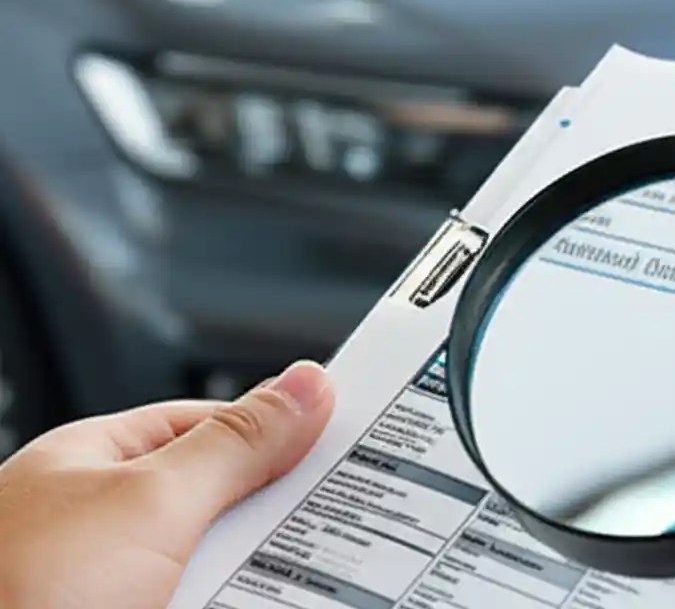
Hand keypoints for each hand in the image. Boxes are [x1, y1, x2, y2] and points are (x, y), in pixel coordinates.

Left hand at [0, 360, 334, 608]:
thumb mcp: (152, 501)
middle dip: (274, 516)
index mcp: (94, 462)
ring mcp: (110, 586)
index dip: (277, 427)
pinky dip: (240, 603)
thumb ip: (235, 443)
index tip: (342, 437)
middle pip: (222, 502)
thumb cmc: (14, 592)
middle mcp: (100, 522)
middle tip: (332, 520)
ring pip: (217, 568)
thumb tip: (304, 386)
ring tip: (292, 582)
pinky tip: (266, 604)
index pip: (209, 423)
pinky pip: (205, 605)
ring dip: (259, 577)